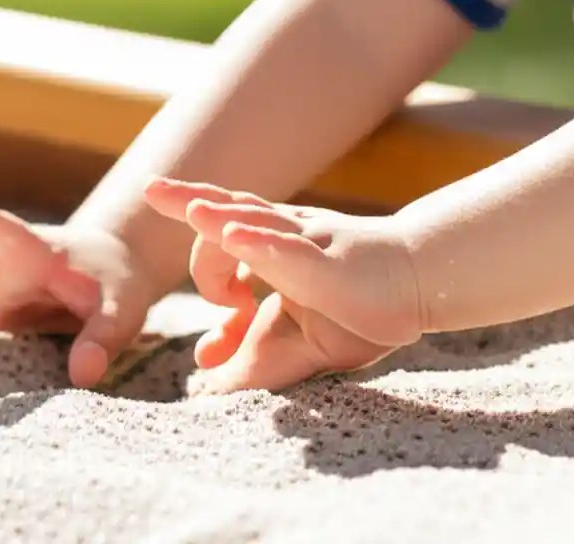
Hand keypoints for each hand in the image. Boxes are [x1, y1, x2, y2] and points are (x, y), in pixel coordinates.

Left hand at [145, 178, 422, 392]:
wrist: (422, 290)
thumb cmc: (358, 312)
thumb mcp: (288, 345)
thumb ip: (245, 362)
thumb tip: (202, 382)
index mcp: (271, 250)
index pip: (221, 251)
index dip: (211, 286)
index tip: (225, 335)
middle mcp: (284, 237)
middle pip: (227, 212)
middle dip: (185, 199)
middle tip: (151, 190)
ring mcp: (308, 245)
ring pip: (255, 222)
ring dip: (216, 216)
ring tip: (184, 204)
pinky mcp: (330, 265)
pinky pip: (289, 251)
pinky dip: (259, 244)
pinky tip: (233, 236)